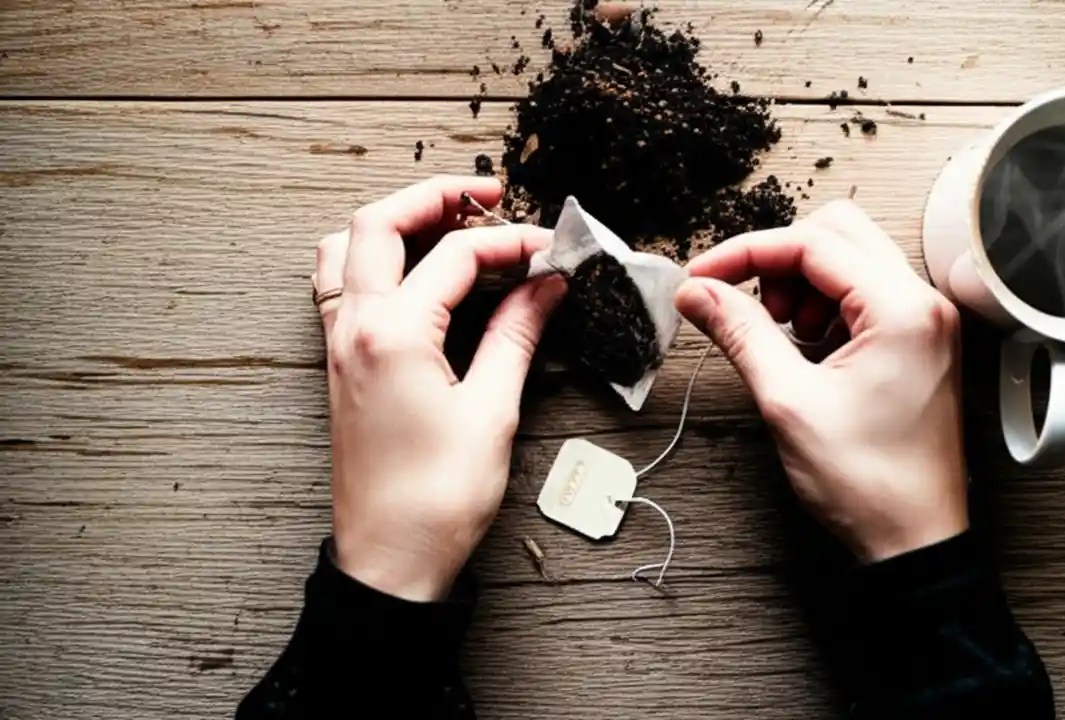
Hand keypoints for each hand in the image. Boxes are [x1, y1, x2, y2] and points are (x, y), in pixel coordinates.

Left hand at [313, 176, 564, 599]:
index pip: (457, 257)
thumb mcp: (492, 411)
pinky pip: (339, 286)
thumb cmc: (435, 499)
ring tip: (445, 223)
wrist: (390, 560)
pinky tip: (411, 273)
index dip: (512, 245)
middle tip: (488, 197)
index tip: (552, 252)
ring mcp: (339, 346)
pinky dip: (370, 260)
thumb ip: (516, 335)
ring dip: (393, 223)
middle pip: (379, 224)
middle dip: (435, 198)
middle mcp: (354, 328)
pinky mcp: (341, 366)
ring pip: (345, 248)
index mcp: (392, 333)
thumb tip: (545, 286)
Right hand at [675, 201, 968, 560]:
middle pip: (836, 234)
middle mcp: (923, 304)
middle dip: (777, 262)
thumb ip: (740, 333)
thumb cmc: (869, 485)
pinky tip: (805, 350)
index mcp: (902, 310)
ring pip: (850, 260)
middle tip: (743, 306)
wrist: (915, 541)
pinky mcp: (918, 343)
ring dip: (800, 284)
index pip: (812, 244)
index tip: (701, 277)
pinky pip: (864, 295)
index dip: (745, 253)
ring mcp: (925, 323)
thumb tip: (699, 293)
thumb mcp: (788, 402)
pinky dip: (824, 308)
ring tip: (779, 338)